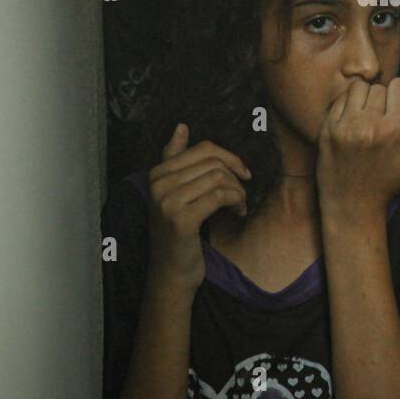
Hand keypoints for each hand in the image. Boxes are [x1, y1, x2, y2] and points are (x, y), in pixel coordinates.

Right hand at [146, 125, 250, 295]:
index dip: (229, 158)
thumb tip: (181, 126)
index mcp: (157, 174)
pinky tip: (238, 213)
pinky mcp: (182, 219)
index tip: (242, 173)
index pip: (203, 149)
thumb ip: (176, 159)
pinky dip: (236, 202)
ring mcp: (167, 202)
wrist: (171, 272)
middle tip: (241, 194)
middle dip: (235, 176)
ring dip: (238, 192)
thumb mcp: (175, 193)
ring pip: (219, 178)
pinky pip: (220, 196)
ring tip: (239, 206)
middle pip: (213, 162)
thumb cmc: (178, 232)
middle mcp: (158, 185)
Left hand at [316, 78, 399, 226]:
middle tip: (382, 114)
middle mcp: (367, 124)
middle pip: (378, 87)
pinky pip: (339, 99)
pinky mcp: (327, 128)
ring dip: (364, 96)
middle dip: (383, 97)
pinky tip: (352, 119)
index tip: (398, 106)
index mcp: (392, 130)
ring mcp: (344, 125)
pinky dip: (347, 104)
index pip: (399, 85)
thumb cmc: (388, 184)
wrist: (351, 205)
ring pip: (358, 87)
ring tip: (367, 113)